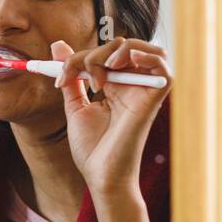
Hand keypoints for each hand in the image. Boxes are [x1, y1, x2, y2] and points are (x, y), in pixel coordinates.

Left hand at [51, 37, 172, 221]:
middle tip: (78, 77)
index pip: (103, 52)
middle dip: (93, 54)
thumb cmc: (92, 148)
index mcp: (116, 85)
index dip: (77, 58)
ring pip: (143, 49)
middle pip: (121, 46)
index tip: (59, 79)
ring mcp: (144, 91)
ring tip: (104, 68)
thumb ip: (71, 75)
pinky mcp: (153, 99)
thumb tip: (58, 46)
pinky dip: (146, 56)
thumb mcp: (75, 105)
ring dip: (118, 50)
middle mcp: (132, 85)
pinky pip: (164, 67)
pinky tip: (125, 61)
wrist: (101, 174)